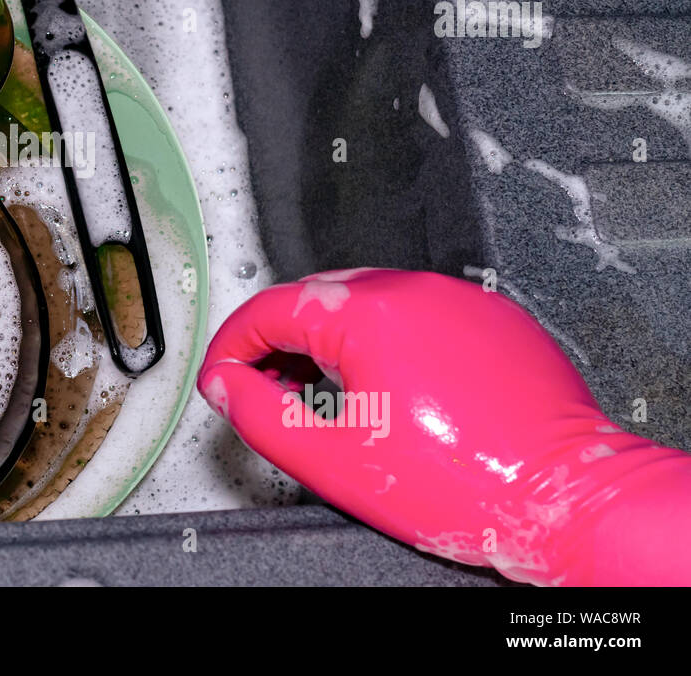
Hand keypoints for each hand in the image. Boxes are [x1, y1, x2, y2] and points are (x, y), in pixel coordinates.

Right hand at [198, 268, 690, 585]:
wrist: (566, 497)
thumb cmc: (465, 483)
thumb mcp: (333, 460)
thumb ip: (260, 414)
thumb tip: (226, 384)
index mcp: (368, 313)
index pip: (270, 308)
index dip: (232, 344)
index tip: (222, 375)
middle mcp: (415, 291)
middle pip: (317, 298)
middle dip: (279, 341)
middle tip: (263, 387)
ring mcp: (459, 300)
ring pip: (368, 303)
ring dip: (332, 340)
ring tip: (324, 395)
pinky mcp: (492, 318)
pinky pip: (419, 315)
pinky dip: (388, 343)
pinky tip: (390, 391)